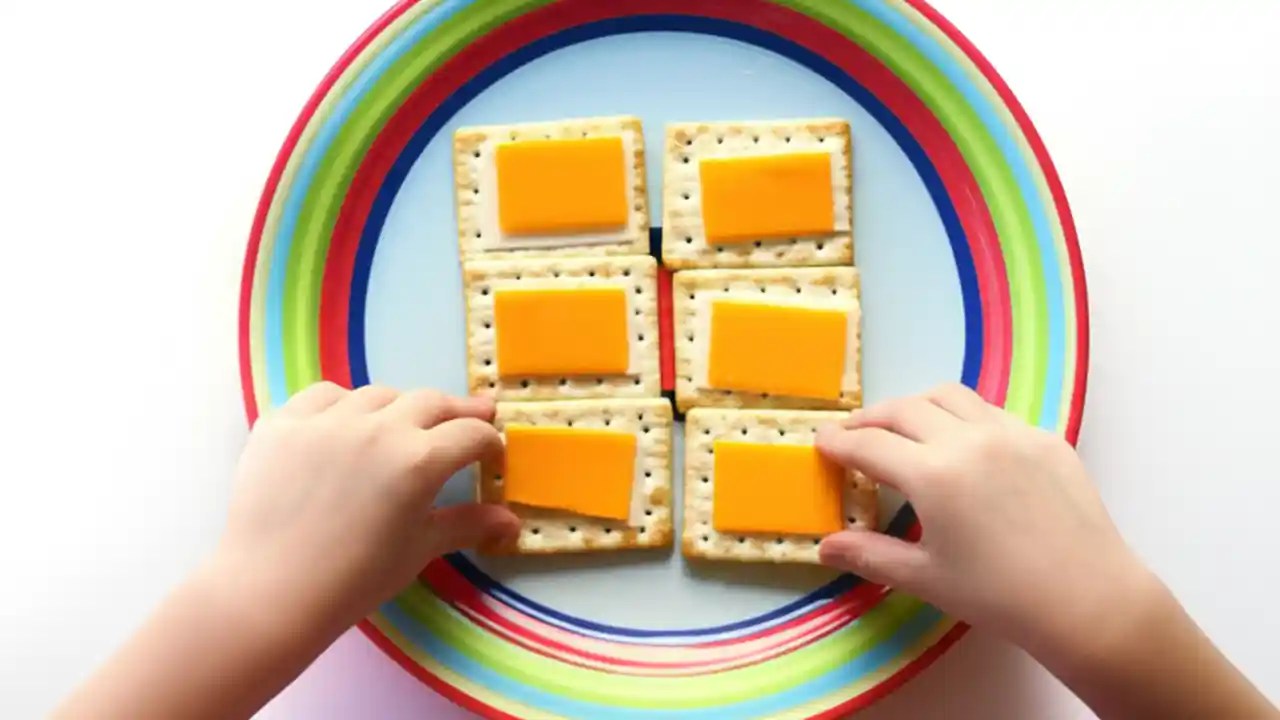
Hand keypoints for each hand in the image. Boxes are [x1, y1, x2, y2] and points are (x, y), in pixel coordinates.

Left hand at [213, 382, 519, 639]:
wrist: (270, 591)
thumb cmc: (354, 579)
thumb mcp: (418, 550)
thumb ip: (465, 525)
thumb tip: (511, 522)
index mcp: (419, 460)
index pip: (469, 434)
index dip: (487, 442)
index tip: (489, 452)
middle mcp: (377, 427)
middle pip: (429, 402)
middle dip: (453, 412)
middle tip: (465, 421)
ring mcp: (326, 420)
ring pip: (376, 395)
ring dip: (397, 408)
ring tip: (400, 426)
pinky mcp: (283, 422)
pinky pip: (322, 396)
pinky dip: (341, 406)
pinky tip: (343, 426)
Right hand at [815, 383, 1147, 653]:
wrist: (1090, 600)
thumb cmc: (1000, 596)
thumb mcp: (926, 578)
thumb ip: (871, 555)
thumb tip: (825, 546)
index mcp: (933, 474)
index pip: (869, 444)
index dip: (838, 442)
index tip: (821, 443)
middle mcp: (969, 440)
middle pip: (904, 409)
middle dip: (871, 419)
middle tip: (855, 435)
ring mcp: (1011, 433)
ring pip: (950, 396)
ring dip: (917, 406)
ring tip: (905, 428)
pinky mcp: (1045, 437)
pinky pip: (992, 412)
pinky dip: (963, 418)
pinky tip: (963, 445)